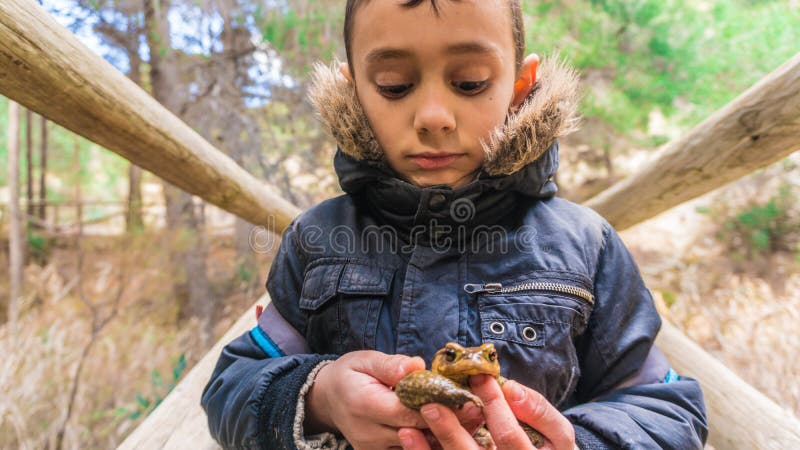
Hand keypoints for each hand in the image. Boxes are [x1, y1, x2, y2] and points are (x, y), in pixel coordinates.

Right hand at [305, 351, 479, 448]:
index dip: (436, 406)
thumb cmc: (350, 374)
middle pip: (416, 432)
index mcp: (364, 405)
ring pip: (416, 446)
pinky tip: (452, 432)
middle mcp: (369, 433)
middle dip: (448, 422)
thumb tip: (416, 366)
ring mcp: (373, 448)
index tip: (464, 397)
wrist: (327, 399)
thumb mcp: (365, 360)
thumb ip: (391, 365)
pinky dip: (431, 442)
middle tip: (477, 410)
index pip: (406, 411)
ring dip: (444, 435)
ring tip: (473, 420)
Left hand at [398, 375, 574, 449]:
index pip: (509, 436)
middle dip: (452, 430)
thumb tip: (510, 388)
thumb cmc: (550, 448)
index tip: (479, 377)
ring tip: (415, 418)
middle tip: (433, 404)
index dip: (494, 407)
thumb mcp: (558, 433)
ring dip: (433, 443)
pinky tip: (408, 435)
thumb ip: (538, 410)